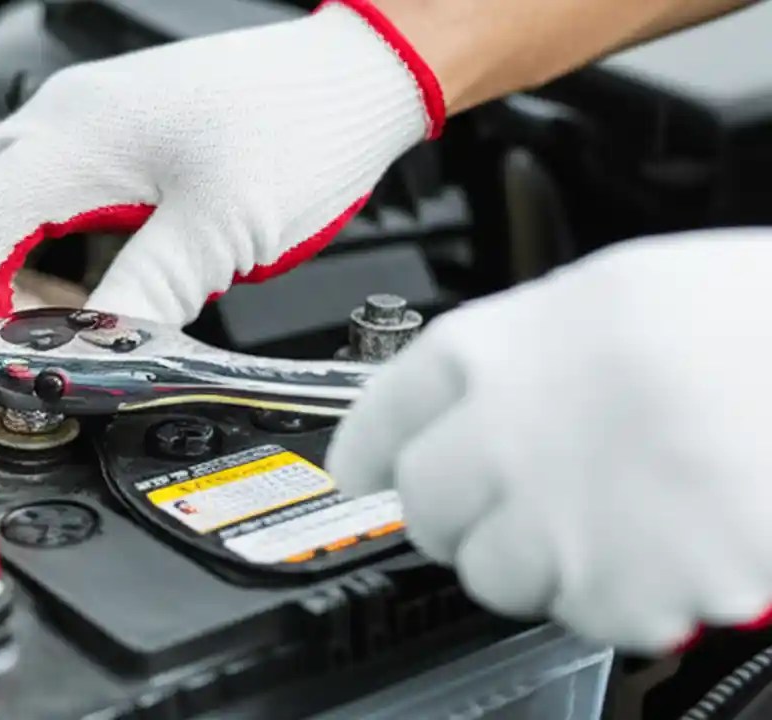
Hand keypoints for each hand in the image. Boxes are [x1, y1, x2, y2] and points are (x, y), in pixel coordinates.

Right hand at [0, 0, 444, 413]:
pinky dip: (35, 262)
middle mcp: (59, 120)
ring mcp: (76, 127)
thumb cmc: (302, 126)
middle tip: (0, 363)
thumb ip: (144, 296)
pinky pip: (32, 204)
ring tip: (51, 333)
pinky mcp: (101, 144)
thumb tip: (84, 359)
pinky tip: (81, 294)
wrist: (352, 79)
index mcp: (77, 134)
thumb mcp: (222, 230)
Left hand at [325, 232, 771, 652]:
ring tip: (611, 512)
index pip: (382, 417)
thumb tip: (459, 405)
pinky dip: (621, 592)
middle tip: (512, 496)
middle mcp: (508, 436)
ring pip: (495, 574)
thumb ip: (518, 356)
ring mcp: (563, 519)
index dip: (369, 447)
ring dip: (537, 556)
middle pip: (425, 509)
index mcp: (496, 352)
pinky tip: (665, 541)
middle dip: (457, 510)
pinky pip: (587, 614)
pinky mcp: (628, 589)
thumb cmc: (742, 318)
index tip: (364, 467)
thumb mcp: (608, 298)